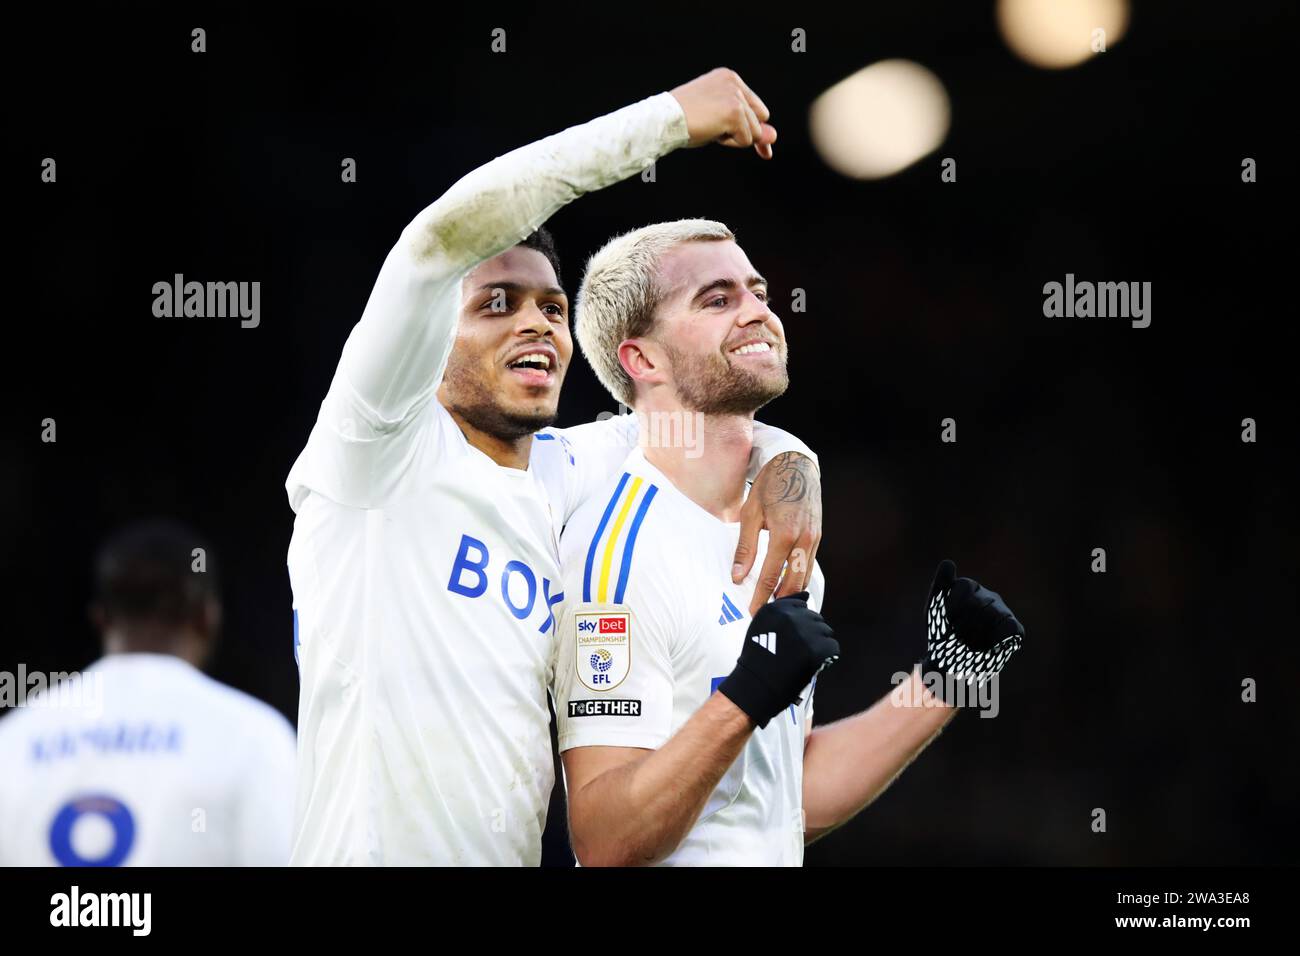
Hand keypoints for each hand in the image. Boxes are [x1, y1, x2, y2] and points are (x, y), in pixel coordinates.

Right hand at [668, 67, 777, 158]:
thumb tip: (773, 137)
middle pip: (760, 119)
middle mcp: (734, 83)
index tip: (755, 144)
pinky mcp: (734, 111)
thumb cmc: (683, 121)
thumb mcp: (718, 121)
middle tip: (717, 131)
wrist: (663, 120)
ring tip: (708, 128)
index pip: (756, 107)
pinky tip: (711, 133)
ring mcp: (735, 96)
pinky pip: (746, 140)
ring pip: (754, 132)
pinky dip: (730, 143)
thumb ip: (747, 126)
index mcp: (728, 78)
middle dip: (746, 133)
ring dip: (734, 138)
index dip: (754, 127)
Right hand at [717, 592, 838, 727]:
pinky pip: (832, 648)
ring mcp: (806, 633)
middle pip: (815, 619)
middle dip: (810, 634)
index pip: (801, 606)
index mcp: (776, 608)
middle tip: (797, 652)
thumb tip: (807, 595)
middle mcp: (792, 616)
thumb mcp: (762, 626)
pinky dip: (826, 658)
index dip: (799, 624)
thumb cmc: (758, 659)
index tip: (790, 638)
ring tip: (802, 659)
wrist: (756, 687)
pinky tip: (811, 665)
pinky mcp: (817, 650)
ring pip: (826, 633)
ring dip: (818, 645)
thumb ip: (783, 609)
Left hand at [733, 451, 821, 615]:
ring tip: (776, 610)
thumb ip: (745, 548)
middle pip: (792, 583)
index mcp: (784, 534)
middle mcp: (803, 539)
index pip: (771, 576)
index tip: (752, 613)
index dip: (761, 597)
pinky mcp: (817, 537)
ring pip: (804, 576)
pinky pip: (808, 564)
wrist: (796, 464)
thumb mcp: (750, 514)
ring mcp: (814, 539)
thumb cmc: (769, 486)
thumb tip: (737, 576)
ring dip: (791, 594)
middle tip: (766, 619)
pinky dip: (798, 579)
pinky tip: (788, 589)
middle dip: (779, 603)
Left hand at [921, 560, 1024, 697]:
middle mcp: (989, 596)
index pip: (964, 586)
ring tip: (968, 644)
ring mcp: (1002, 612)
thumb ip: (941, 585)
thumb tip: (949, 562)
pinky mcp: (1013, 629)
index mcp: (970, 588)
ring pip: (994, 614)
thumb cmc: (942, 634)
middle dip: (964, 623)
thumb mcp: (935, 609)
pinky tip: (988, 646)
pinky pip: (1010, 627)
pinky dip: (998, 637)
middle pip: (978, 602)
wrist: (951, 664)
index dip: (952, 606)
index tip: (945, 620)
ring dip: (977, 634)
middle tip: (956, 637)